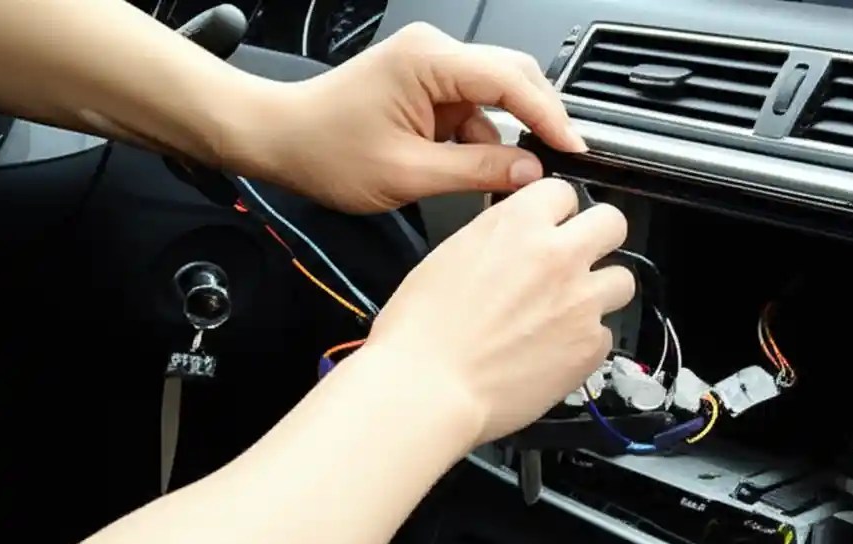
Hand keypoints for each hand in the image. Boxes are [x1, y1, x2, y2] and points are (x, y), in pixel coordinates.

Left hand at [238, 22, 585, 212]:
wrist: (280, 139)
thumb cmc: (325, 150)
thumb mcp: (408, 173)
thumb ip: (476, 170)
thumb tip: (529, 173)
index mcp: (427, 61)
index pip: (510, 80)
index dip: (548, 116)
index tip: (573, 147)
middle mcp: (433, 52)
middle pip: (513, 77)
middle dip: (537, 121)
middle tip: (557, 163)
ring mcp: (431, 67)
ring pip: (496, 97)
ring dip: (506, 138)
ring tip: (504, 181)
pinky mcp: (427, 86)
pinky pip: (474, 110)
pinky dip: (483, 141)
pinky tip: (480, 171)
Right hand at [364, 179, 633, 445]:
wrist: (429, 388)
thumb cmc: (422, 331)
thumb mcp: (452, 254)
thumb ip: (499, 238)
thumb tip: (517, 241)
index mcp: (519, 224)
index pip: (565, 192)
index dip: (558, 211)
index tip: (553, 225)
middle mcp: (559, 256)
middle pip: (613, 223)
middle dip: (598, 237)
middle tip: (579, 258)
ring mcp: (582, 302)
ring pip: (622, 280)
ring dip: (600, 291)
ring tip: (569, 310)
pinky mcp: (590, 347)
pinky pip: (605, 334)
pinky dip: (586, 341)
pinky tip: (555, 351)